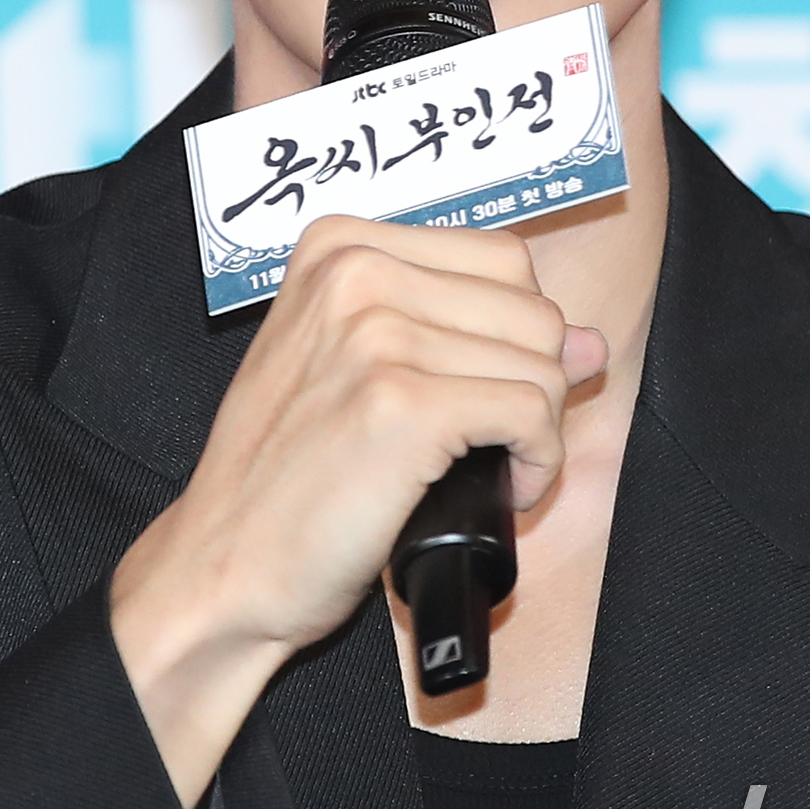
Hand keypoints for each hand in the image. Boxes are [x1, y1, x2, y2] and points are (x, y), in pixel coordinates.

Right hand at [108, 214, 605, 808]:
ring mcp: (375, 333)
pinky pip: (532, 413)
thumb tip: (587, 341)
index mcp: (339, 244)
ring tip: (489, 467)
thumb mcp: (358, 368)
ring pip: (541, 360)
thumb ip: (463, 334)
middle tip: (492, 439)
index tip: (488, 387)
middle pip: (529, 305)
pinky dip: (538, 462)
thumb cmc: (286, 476)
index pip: (501, 258)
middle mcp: (355, 270)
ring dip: (538, 429)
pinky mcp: (401, 403)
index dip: (517, 332)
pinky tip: (503, 489)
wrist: (222, 564)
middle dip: (535, 380)